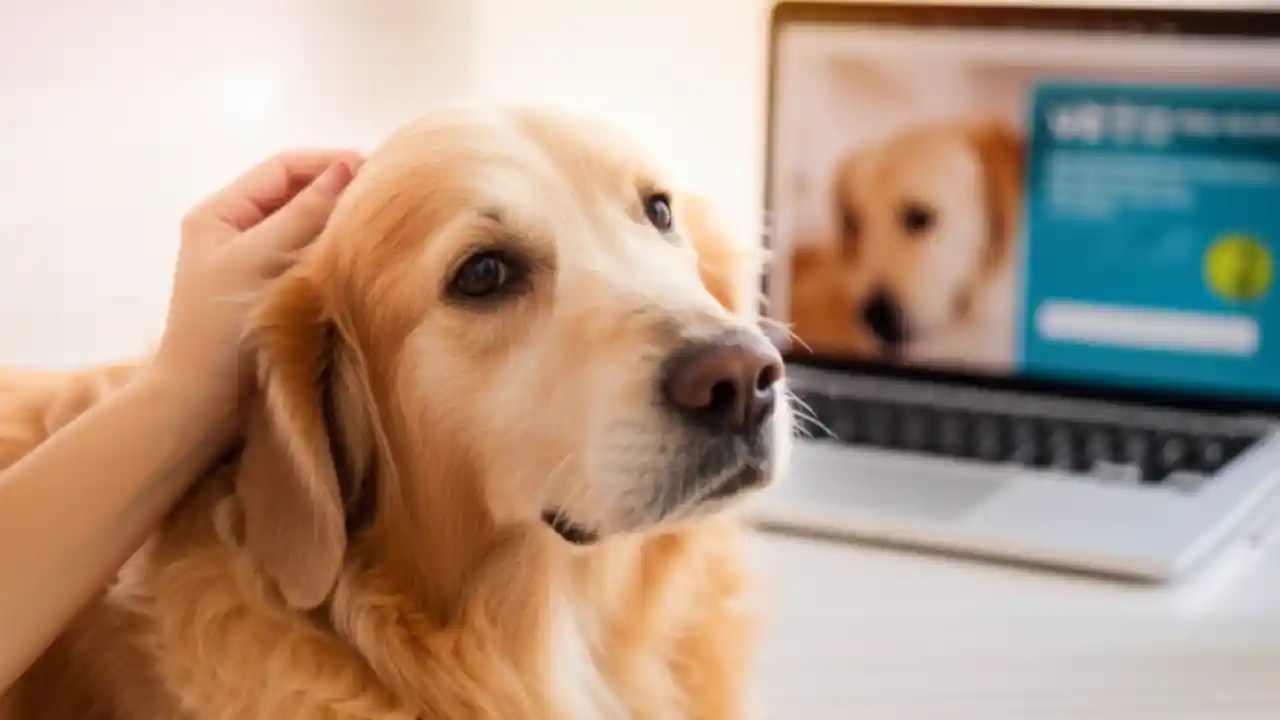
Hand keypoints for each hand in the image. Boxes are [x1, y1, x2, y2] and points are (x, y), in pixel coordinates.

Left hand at [152, 150, 363, 433]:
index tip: (379, 170)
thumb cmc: (219, 328)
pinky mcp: (275, 296)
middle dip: (342, 195)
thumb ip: (305, 211)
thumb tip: (350, 166)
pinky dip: (336, 258)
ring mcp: (257, 266)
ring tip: (382, 231)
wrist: (202, 406)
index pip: (285, 168)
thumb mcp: (259, 258)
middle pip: (299, 196)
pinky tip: (364, 263)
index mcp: (220, 214)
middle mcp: (237, 234)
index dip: (331, 163)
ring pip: (309, 230)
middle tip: (390, 201)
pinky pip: (312, 263)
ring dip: (342, 228)